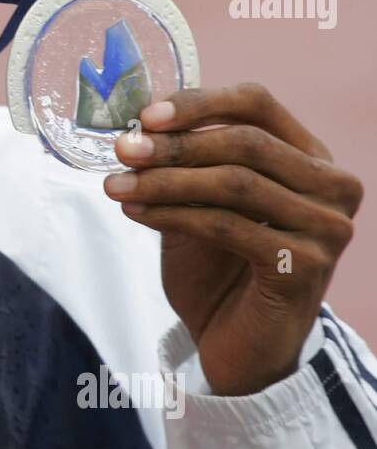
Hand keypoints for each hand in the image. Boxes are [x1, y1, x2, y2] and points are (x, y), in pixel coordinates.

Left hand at [104, 83, 362, 395]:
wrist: (236, 346)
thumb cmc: (218, 270)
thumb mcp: (200, 204)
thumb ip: (183, 164)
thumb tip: (137, 127)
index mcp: (312, 157)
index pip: (258, 104)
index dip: (200, 102)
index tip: (146, 115)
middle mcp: (332, 187)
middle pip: (246, 142)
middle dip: (175, 144)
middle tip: (122, 150)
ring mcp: (326, 227)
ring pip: (234, 183)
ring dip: (166, 180)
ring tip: (116, 184)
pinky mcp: (305, 266)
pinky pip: (227, 226)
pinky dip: (174, 215)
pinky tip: (136, 211)